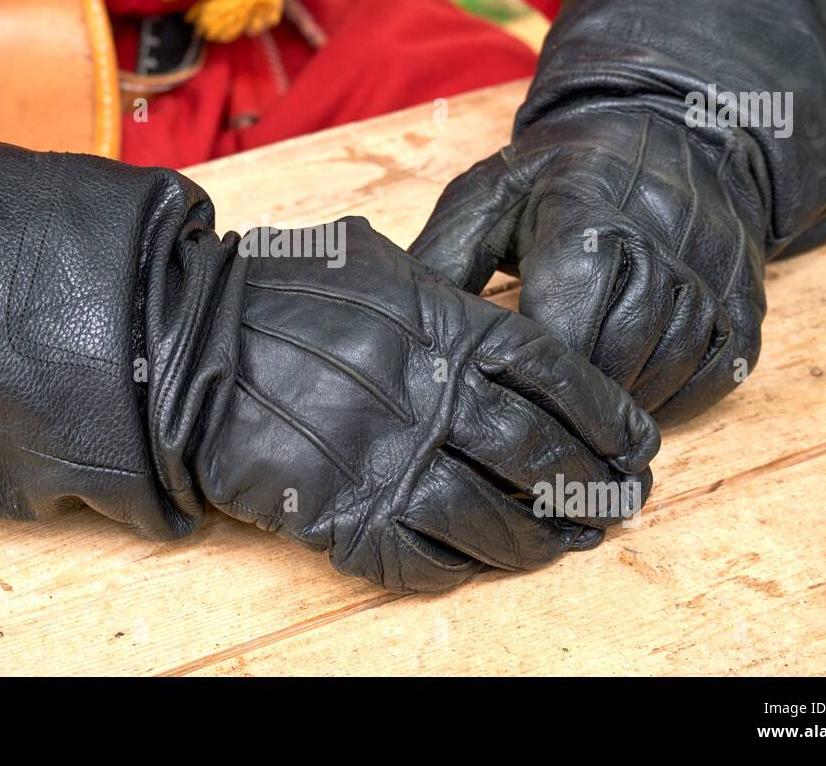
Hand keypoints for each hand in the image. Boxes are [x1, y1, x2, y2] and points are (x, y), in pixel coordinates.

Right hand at [193, 217, 659, 590]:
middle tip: (622, 505)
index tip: (638, 444)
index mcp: (447, 328)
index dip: (609, 416)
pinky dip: (467, 565)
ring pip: (495, 517)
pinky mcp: (348, 517)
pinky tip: (486, 562)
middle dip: (593, 487)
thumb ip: (439, 287)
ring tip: (570, 542)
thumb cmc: (278, 292)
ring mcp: (392, 463)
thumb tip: (478, 303)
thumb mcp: (373, 261)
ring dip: (542, 537)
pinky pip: (427, 556)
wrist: (187, 348)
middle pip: (541, 455)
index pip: (558, 377)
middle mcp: (433, 398)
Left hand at [411, 0, 825, 423]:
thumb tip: (394, 320)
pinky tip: (631, 400)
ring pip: (665, 370)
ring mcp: (714, 272)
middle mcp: (662, 239)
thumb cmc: (566, 171)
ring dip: (618, 404)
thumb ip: (444, 254)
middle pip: (615, 354)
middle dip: (570, 399)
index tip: (493, 402)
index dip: (529, 369)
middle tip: (531, 427)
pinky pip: (714, 374)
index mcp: (587, 209)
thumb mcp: (493, 191)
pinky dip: (671, 399)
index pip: (562, 316)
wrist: (677, 131)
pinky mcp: (747, 301)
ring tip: (575, 417)